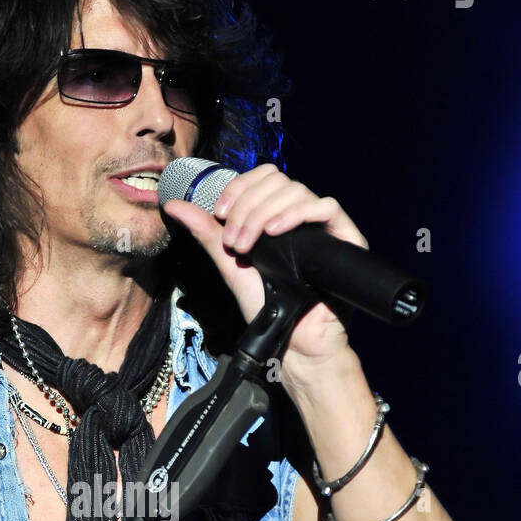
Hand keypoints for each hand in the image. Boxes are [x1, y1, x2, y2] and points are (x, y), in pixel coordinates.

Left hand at [161, 163, 368, 384]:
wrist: (294, 342)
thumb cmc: (267, 309)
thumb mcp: (231, 266)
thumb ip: (207, 234)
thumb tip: (175, 205)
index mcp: (277, 216)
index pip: (262, 177)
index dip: (239, 187)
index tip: (219, 213)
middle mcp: (301, 215)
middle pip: (277, 179)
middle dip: (247, 205)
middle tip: (234, 240)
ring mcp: (323, 225)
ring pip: (296, 190)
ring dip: (263, 212)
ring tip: (249, 245)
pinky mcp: (346, 235)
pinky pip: (326, 207)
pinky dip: (296, 214)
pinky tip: (275, 233)